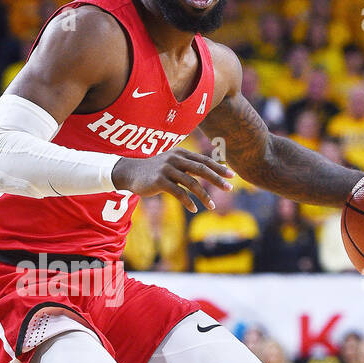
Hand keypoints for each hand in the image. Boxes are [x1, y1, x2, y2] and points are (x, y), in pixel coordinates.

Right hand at [113, 149, 232, 212]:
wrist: (131, 173)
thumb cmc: (155, 170)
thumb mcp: (172, 163)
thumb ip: (188, 165)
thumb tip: (209, 171)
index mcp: (181, 153)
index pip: (204, 160)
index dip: (219, 168)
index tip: (232, 176)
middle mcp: (175, 159)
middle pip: (201, 169)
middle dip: (217, 179)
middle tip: (230, 188)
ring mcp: (167, 169)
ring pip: (191, 183)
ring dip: (204, 196)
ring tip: (211, 206)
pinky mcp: (160, 181)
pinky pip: (178, 193)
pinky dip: (188, 202)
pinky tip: (194, 209)